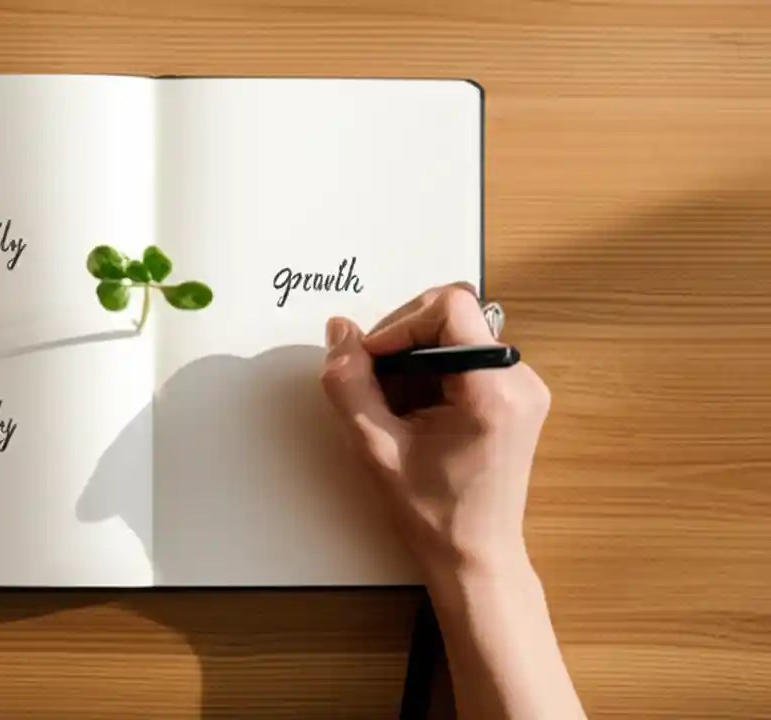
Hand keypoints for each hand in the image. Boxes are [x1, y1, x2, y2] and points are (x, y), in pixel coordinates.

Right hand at [320, 284, 549, 583]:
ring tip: (396, 407)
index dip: (399, 323)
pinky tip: (416, 412)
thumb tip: (339, 331)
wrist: (475, 556)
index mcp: (494, 390)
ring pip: (456, 334)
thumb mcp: (375, 448)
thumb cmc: (433, 514)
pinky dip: (432, 372)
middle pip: (452, 315)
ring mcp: (523, 386)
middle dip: (403, 341)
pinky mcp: (516, 395)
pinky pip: (467, 355)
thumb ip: (349, 385)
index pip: (449, 306)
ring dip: (414, 359)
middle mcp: (519, 379)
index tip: (371, 360)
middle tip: (376, 385)